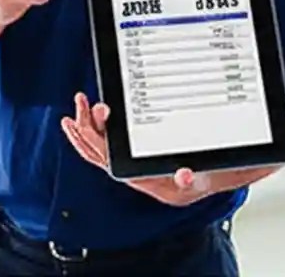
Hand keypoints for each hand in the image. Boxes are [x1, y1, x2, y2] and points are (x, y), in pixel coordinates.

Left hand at [61, 92, 214, 206]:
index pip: (106, 157)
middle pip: (95, 149)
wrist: (202, 184)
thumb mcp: (195, 182)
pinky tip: (93, 113)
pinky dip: (95, 127)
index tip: (98, 112)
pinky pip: (105, 142)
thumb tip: (185, 175)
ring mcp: (126, 162)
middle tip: (82, 101)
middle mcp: (126, 170)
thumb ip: (188, 180)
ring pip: (96, 145)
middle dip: (84, 125)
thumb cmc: (196, 182)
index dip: (95, 136)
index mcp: (136, 177)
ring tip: (81, 103)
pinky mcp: (130, 153)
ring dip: (85, 124)